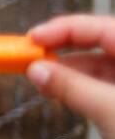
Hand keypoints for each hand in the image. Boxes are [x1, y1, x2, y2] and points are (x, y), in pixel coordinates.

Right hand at [27, 13, 114, 138]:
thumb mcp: (110, 111)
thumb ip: (71, 86)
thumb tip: (36, 70)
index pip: (103, 28)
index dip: (65, 29)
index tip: (32, 38)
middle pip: (102, 44)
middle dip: (65, 51)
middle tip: (31, 58)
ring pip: (102, 67)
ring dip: (71, 72)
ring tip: (42, 80)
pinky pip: (105, 87)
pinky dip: (82, 88)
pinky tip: (61, 91)